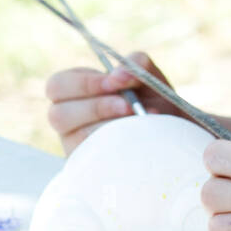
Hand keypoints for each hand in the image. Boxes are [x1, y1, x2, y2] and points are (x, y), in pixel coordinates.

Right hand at [45, 52, 177, 154]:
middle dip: (97, 107)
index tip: (116, 82)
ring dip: (111, 126)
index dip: (83, 83)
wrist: (173, 136)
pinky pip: (95, 157)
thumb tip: (119, 73)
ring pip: (78, 137)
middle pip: (58, 115)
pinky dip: (119, 144)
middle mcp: (69, 122)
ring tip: (140, 120)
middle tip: (128, 104)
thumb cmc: (153, 103)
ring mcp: (77, 147)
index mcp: (75, 94)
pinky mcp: (91, 166)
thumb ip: (136, 64)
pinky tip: (138, 138)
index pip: (57, 86)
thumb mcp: (148, 78)